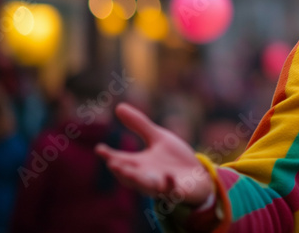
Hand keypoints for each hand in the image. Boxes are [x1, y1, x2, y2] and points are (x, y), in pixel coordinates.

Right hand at [95, 102, 214, 206]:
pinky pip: (171, 190)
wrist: (198, 176)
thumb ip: (139, 125)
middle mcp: (147, 176)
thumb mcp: (158, 138)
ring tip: (128, 171)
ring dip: (137, 180)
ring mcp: (161, 185)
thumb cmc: (174, 159)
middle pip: (130, 176)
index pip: (121, 160)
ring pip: (146, 185)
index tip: (100, 148)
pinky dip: (169, 184)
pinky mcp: (177, 191)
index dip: (110, 155)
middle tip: (112, 163)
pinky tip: (169, 176)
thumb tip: (118, 106)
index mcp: (140, 164)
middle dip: (121, 171)